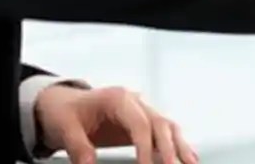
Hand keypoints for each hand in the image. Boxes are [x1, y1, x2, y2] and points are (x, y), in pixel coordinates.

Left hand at [34, 85, 197, 163]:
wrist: (63, 103)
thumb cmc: (65, 113)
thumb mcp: (65, 129)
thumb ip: (79, 148)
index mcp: (118, 98)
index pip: (140, 124)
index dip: (146, 149)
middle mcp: (135, 101)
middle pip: (160, 124)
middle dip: (170, 149)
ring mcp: (142, 110)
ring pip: (168, 127)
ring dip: (180, 146)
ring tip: (191, 163)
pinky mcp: (143, 122)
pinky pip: (165, 132)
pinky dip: (177, 144)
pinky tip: (187, 157)